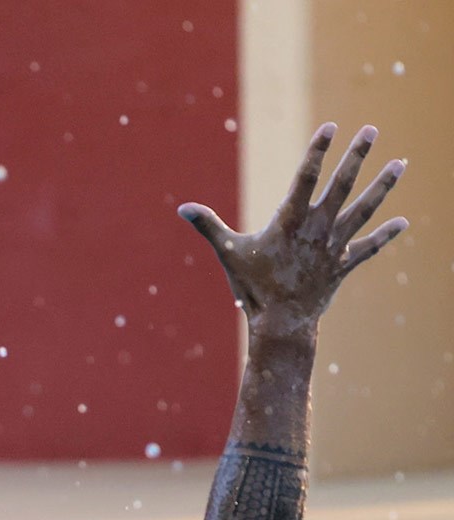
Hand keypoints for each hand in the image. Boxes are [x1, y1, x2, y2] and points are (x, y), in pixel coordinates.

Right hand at [178, 123, 405, 336]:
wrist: (281, 323)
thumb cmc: (253, 287)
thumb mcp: (228, 253)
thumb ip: (209, 226)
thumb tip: (183, 208)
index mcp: (290, 221)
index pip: (306, 177)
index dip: (317, 150)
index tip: (330, 127)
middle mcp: (318, 228)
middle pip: (342, 185)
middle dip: (357, 155)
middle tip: (371, 130)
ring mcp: (334, 246)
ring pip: (364, 209)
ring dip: (383, 185)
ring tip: (401, 163)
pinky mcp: (343, 265)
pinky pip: (369, 247)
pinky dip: (386, 235)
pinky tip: (403, 222)